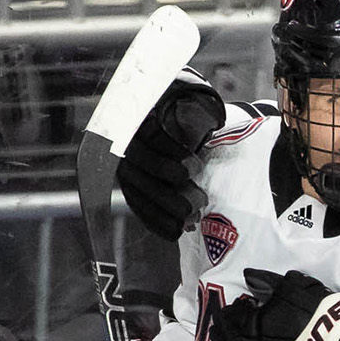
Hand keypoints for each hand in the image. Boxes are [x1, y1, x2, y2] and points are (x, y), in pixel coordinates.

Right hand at [116, 70, 224, 239]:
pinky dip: (156, 223)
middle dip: (171, 191)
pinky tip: (176, 232)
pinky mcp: (130, 190)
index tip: (196, 166)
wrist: (172, 125)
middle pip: (141, 173)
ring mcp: (125, 171)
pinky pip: (138, 209)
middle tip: (200, 200)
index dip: (171, 155)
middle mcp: (125, 147)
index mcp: (140, 121)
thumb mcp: (192, 108)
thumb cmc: (185, 117)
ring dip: (166, 212)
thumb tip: (214, 121)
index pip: (149, 139)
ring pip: (137, 194)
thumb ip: (198, 112)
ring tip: (192, 218)